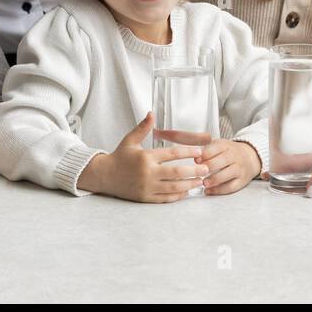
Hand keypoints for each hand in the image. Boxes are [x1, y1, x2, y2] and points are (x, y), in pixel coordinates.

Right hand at [77, 112, 207, 202]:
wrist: (104, 176)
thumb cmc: (119, 157)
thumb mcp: (130, 140)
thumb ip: (143, 127)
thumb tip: (151, 113)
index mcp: (146, 157)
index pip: (172, 154)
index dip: (188, 152)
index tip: (200, 152)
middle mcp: (147, 173)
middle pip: (177, 173)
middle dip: (194, 171)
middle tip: (206, 168)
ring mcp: (147, 187)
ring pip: (174, 187)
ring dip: (190, 184)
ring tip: (200, 181)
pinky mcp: (145, 198)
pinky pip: (166, 198)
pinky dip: (178, 196)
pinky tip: (186, 192)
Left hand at [197, 138, 261, 195]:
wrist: (249, 157)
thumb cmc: (228, 152)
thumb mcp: (218, 145)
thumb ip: (206, 149)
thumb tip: (194, 156)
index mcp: (226, 145)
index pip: (215, 148)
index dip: (204, 155)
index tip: (196, 160)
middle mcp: (234, 156)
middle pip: (223, 160)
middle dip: (209, 167)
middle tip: (199, 172)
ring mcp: (239, 169)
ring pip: (227, 174)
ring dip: (214, 180)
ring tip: (203, 183)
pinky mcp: (242, 181)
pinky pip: (231, 187)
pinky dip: (219, 190)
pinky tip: (209, 191)